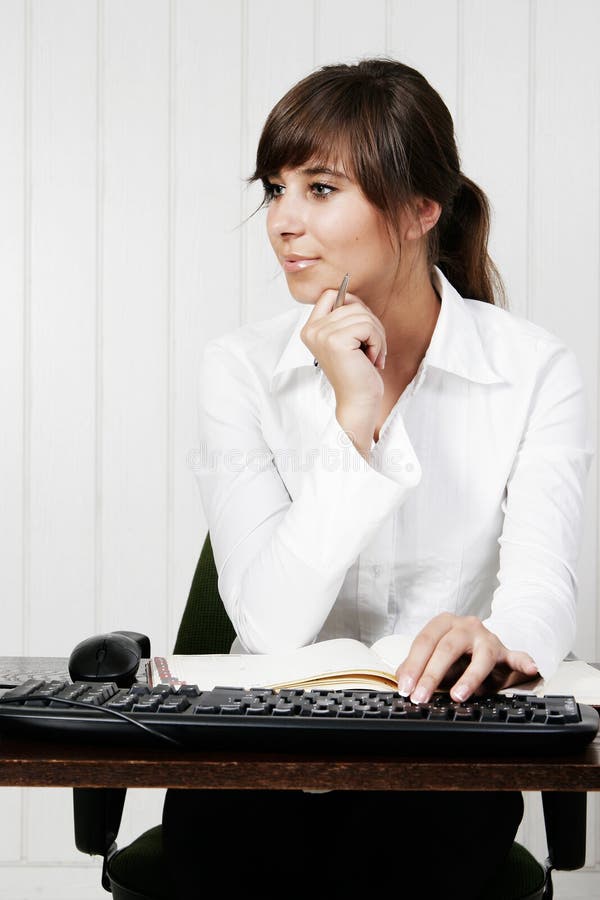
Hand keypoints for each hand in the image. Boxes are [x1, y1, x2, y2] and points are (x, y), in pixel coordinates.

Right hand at [300, 288, 385, 408]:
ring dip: (377, 335)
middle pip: (352, 303)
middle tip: (373, 348)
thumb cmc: (357, 372)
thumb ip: (344, 315)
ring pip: (363, 314)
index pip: (330, 294)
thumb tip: (347, 286)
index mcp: (310, 328)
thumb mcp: (347, 339)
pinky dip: (377, 342)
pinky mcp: (335, 341)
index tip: (362, 328)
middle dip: (371, 324)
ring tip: (373, 355)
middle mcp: (311, 330)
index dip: (352, 303)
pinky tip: (372, 359)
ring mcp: (321, 334)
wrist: (358, 401)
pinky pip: (367, 326)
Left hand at [394, 613, 538, 703]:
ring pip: (479, 656)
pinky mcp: (506, 652)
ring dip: (469, 678)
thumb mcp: (433, 656)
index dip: (413, 665)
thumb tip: (401, 678)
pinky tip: (531, 668)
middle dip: (431, 675)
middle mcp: (465, 626)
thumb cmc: (456, 653)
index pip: (424, 642)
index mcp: (443, 623)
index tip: (405, 687)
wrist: (484, 644)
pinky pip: (517, 656)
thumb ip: (417, 665)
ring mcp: (487, 638)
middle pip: (447, 647)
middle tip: (421, 697)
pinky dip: (524, 661)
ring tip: (458, 695)